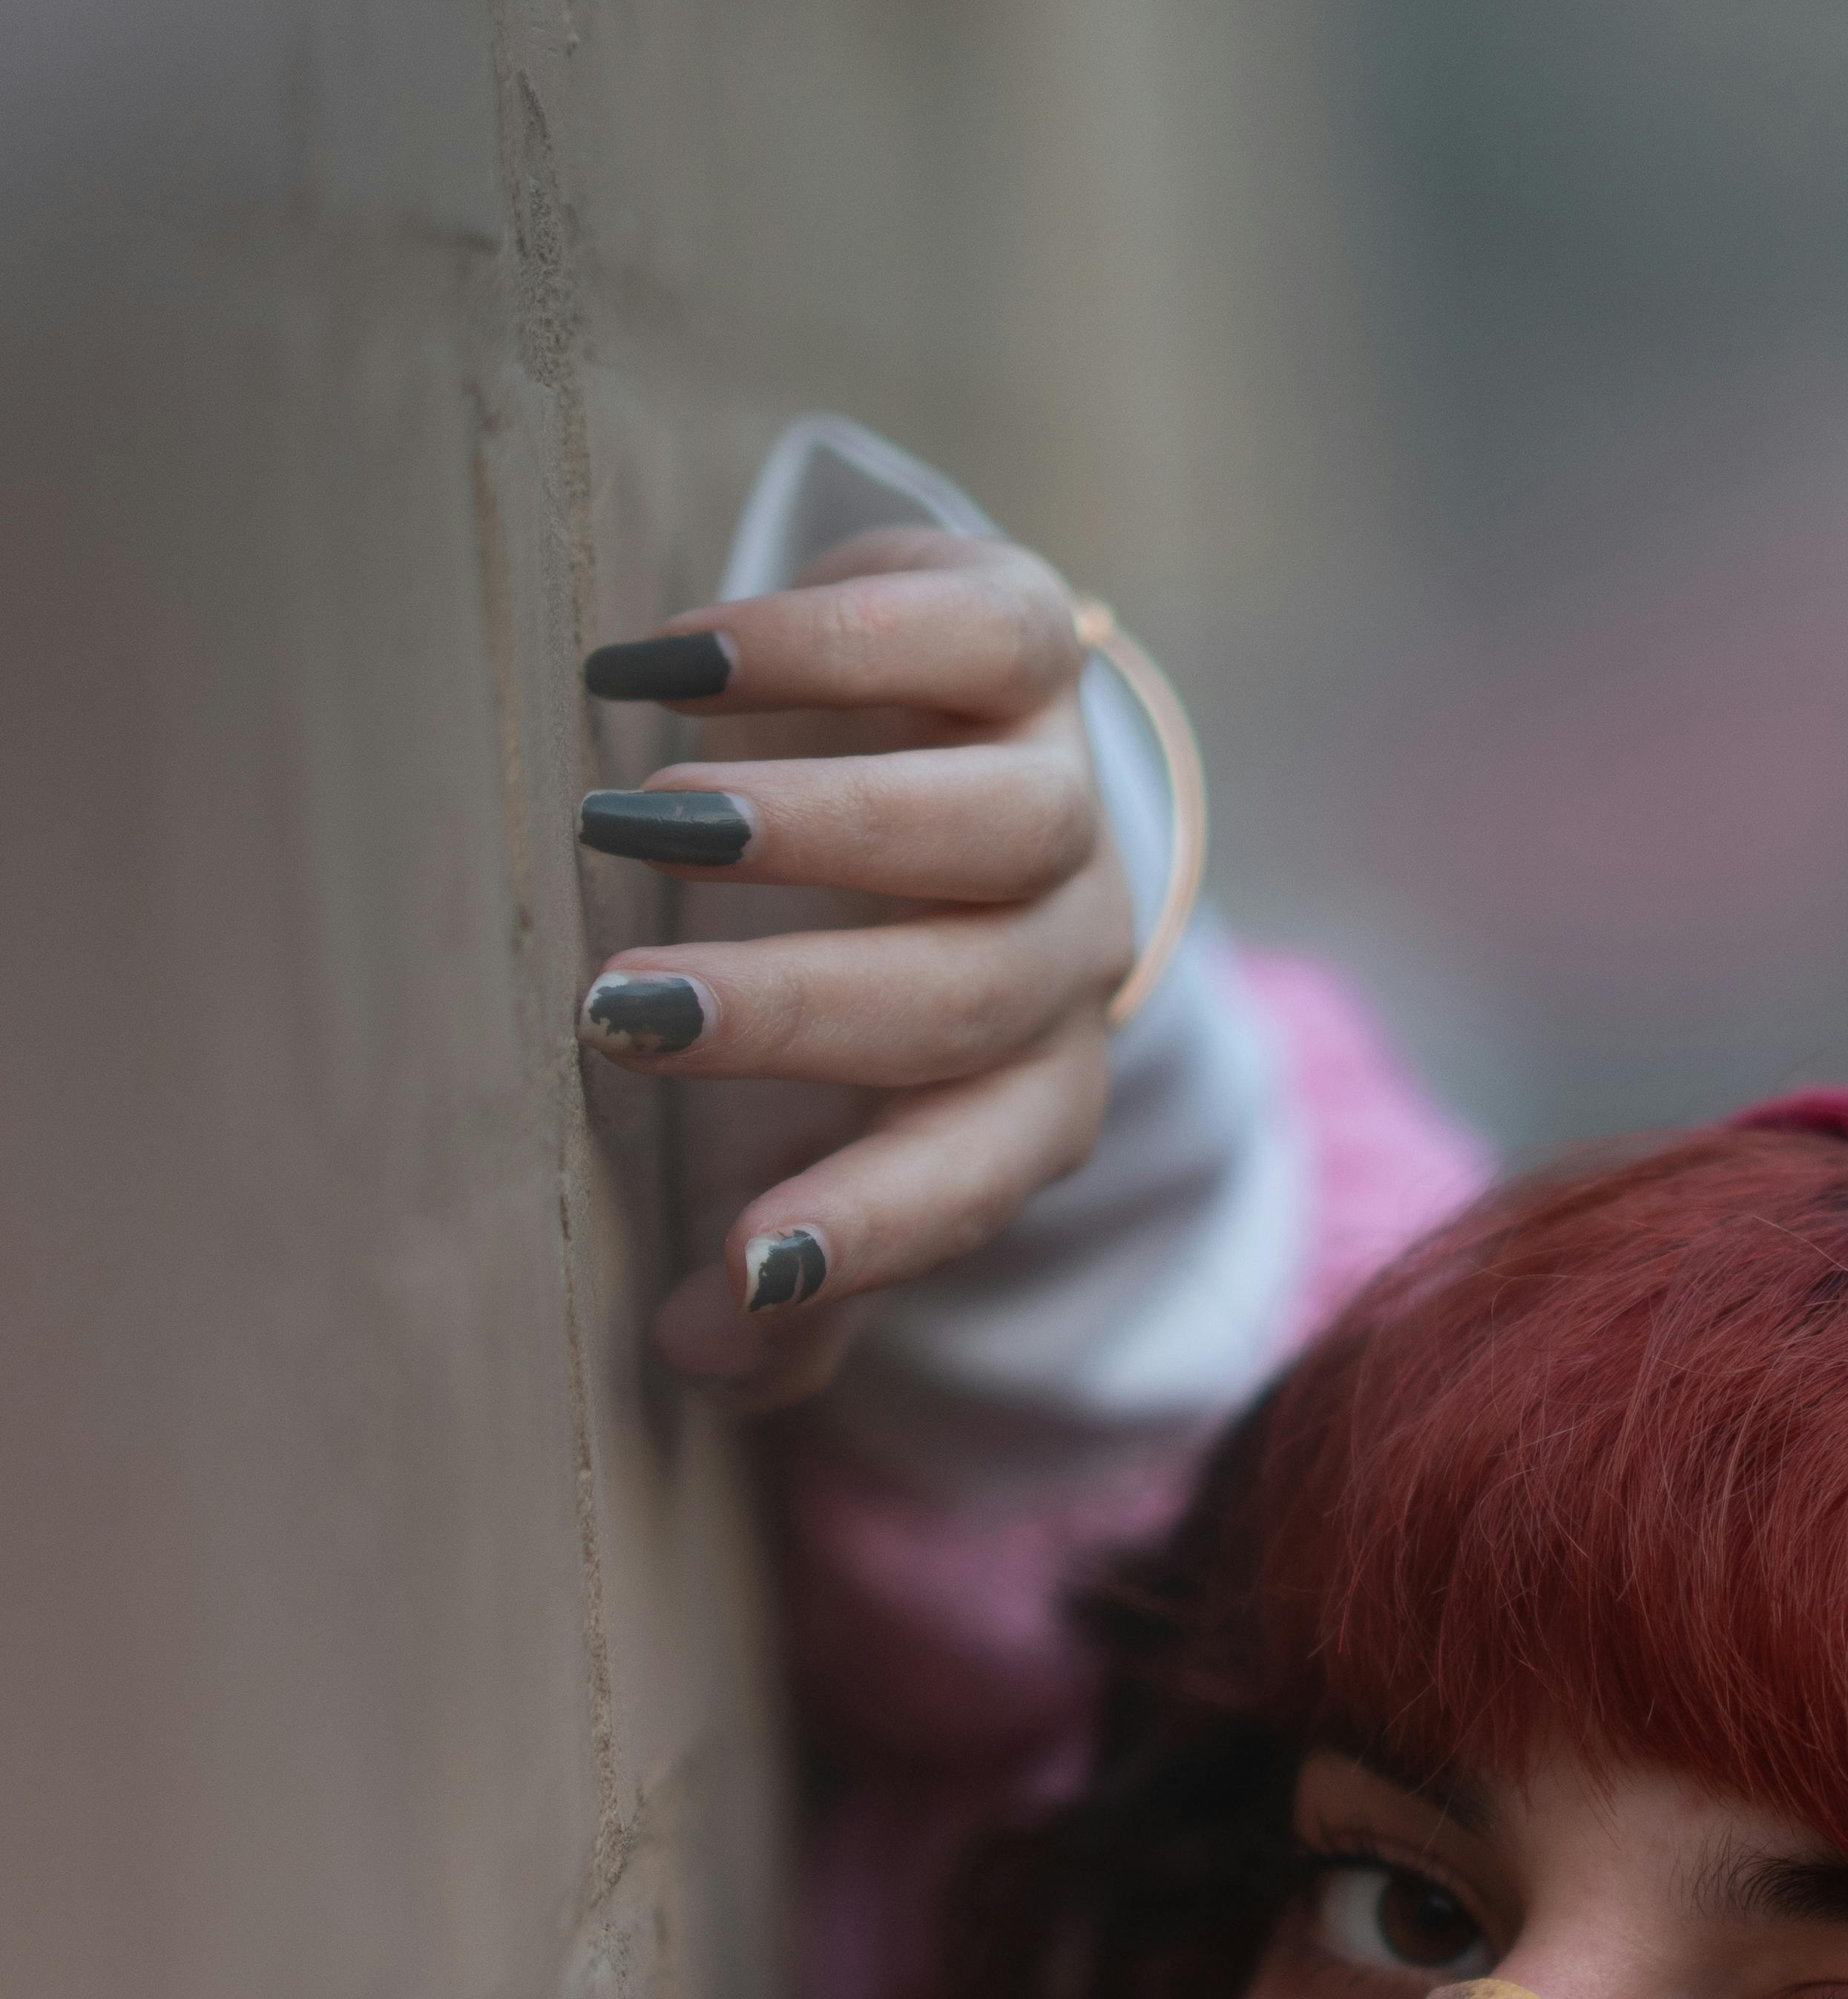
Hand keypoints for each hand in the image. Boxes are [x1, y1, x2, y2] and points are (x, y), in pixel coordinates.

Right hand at [575, 526, 1136, 1412]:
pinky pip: (969, 636)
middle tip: (626, 1013)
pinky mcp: (1030, 639)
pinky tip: (677, 667)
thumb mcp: (825, 1104)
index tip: (737, 1263)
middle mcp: (1069, 954)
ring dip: (812, 830)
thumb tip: (698, 1362)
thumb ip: (790, 1251)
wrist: (938, 734)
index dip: (866, 1228)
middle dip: (796, 1016)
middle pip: (968, 1001)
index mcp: (1027, 1094)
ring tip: (643, 824)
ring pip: (991, 826)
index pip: (970, 1180)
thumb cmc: (858, 958)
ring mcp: (1065, 792)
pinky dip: (825, 647)